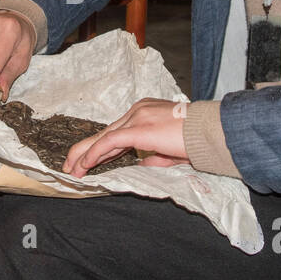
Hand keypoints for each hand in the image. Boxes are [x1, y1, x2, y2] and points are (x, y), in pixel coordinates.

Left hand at [62, 98, 189, 175]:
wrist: (210, 131)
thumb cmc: (196, 140)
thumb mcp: (170, 149)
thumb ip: (153, 155)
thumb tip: (141, 163)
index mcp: (145, 112)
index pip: (117, 131)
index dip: (100, 148)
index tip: (87, 161)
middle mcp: (138, 110)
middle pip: (105, 132)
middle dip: (85, 150)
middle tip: (70, 164)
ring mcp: (137, 117)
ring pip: (103, 136)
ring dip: (85, 154)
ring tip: (71, 169)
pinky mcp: (138, 128)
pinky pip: (110, 141)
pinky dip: (95, 153)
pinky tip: (85, 164)